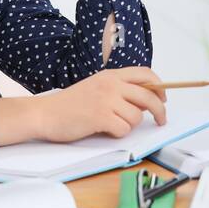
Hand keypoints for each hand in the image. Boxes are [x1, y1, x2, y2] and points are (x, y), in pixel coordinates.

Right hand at [34, 67, 168, 141]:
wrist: (45, 114)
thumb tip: (145, 100)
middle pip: (149, 96)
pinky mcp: (100, 116)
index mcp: (111, 75)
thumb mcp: (97, 87)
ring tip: (112, 124)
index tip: (163, 98)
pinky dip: (118, 133)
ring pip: (136, 117)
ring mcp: (106, 100)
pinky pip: (124, 129)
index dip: (159, 87)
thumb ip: (119, 90)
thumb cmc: (69, 104)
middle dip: (160, 110)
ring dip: (129, 125)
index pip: (146, 74)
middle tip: (161, 120)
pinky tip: (105, 129)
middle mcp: (111, 84)